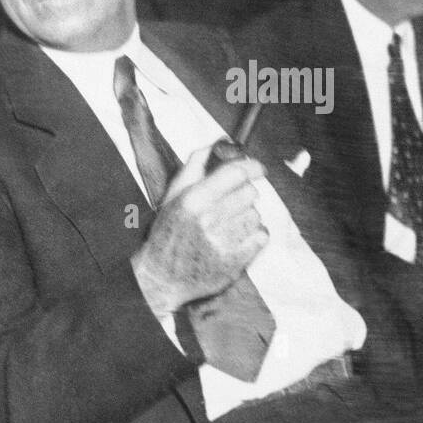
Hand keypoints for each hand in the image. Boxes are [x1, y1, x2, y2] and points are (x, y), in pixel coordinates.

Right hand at [131, 144, 269, 316]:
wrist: (161, 278)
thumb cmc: (168, 235)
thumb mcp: (171, 197)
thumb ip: (193, 168)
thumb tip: (215, 144)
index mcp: (192, 200)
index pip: (236, 173)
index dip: (252, 167)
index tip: (258, 169)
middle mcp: (208, 219)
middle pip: (250, 193)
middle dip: (243, 197)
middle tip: (230, 207)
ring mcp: (222, 242)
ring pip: (256, 215)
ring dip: (247, 218)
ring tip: (228, 227)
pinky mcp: (234, 261)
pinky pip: (261, 236)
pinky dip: (254, 237)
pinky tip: (236, 240)